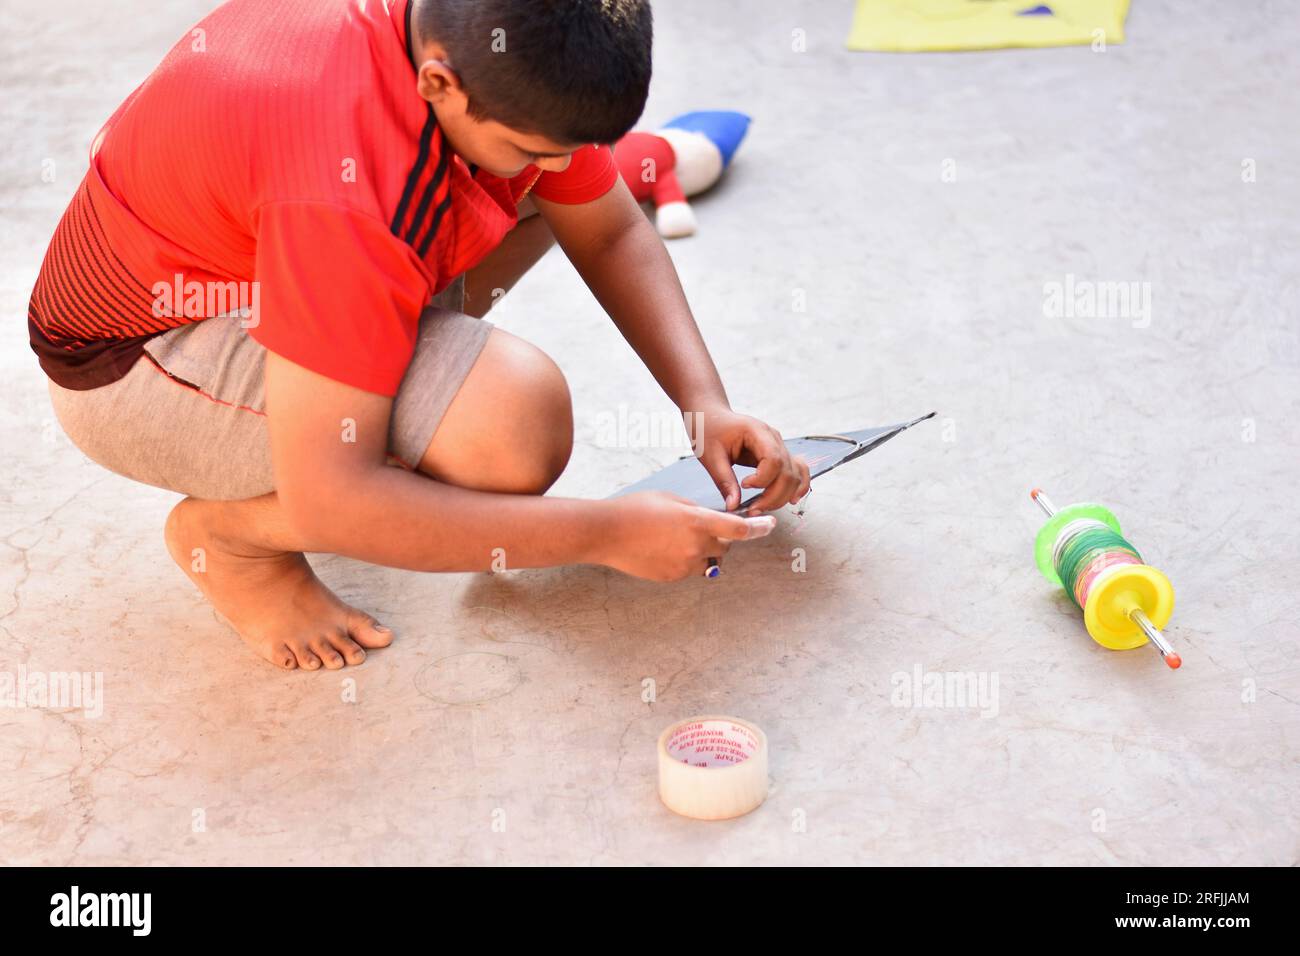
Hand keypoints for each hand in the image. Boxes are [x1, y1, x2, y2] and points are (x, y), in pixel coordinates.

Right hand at [598, 492, 774, 581]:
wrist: (607, 533)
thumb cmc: (636, 509)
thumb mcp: (672, 499)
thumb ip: (697, 511)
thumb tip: (711, 521)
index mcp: (697, 522)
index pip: (740, 529)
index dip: (760, 528)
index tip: (771, 525)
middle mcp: (695, 546)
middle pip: (725, 546)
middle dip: (720, 538)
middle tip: (699, 527)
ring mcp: (684, 565)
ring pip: (708, 561)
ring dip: (702, 551)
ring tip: (674, 538)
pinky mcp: (672, 577)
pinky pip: (689, 569)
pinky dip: (684, 560)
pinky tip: (662, 548)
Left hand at [686, 407, 810, 513]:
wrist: (712, 417)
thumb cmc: (709, 430)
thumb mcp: (711, 456)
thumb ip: (724, 481)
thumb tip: (733, 507)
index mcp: (757, 431)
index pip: (774, 459)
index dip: (763, 479)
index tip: (744, 485)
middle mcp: (774, 438)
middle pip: (787, 472)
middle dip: (773, 496)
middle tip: (752, 509)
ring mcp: (779, 446)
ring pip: (794, 475)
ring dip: (782, 496)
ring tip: (761, 507)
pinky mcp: (779, 455)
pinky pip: (797, 471)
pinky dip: (797, 486)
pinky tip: (791, 500)